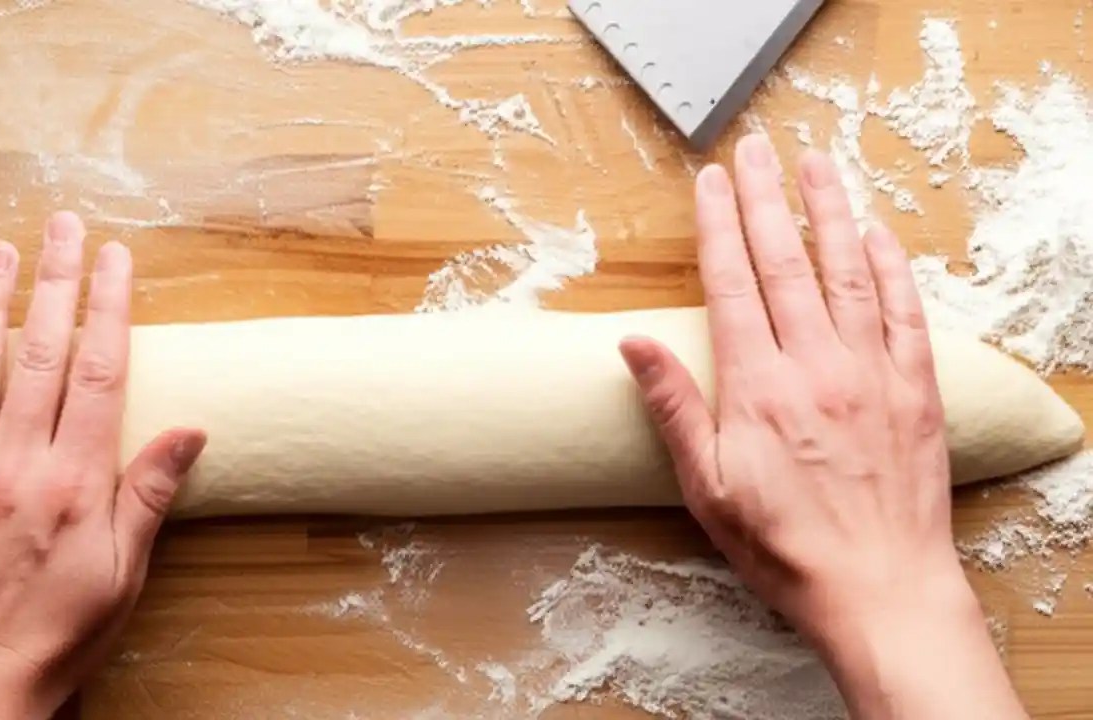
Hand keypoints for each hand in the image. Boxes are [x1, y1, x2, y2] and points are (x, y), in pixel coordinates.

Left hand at [0, 212, 206, 719]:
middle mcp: (15, 463)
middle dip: (54, 282)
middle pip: (38, 354)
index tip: (116, 259)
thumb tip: (191, 428)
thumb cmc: (59, 634)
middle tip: (62, 225)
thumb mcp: (125, 572)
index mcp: (74, 480)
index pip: (97, 372)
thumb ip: (150, 493)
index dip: (108, 308)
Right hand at [619, 135, 1025, 718]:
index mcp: (758, 387)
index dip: (719, 226)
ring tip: (815, 166)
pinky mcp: (915, 388)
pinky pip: (905, 311)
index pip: (733, 283)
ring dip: (829, 212)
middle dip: (766, 199)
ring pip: (848, 271)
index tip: (712, 182)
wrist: (878, 589)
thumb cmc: (784, 547)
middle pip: (786, 261)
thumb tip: (634, 342)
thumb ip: (673, 407)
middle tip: (756, 150)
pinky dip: (890, 266)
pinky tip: (876, 235)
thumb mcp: (706, 487)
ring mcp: (872, 372)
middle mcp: (817, 365)